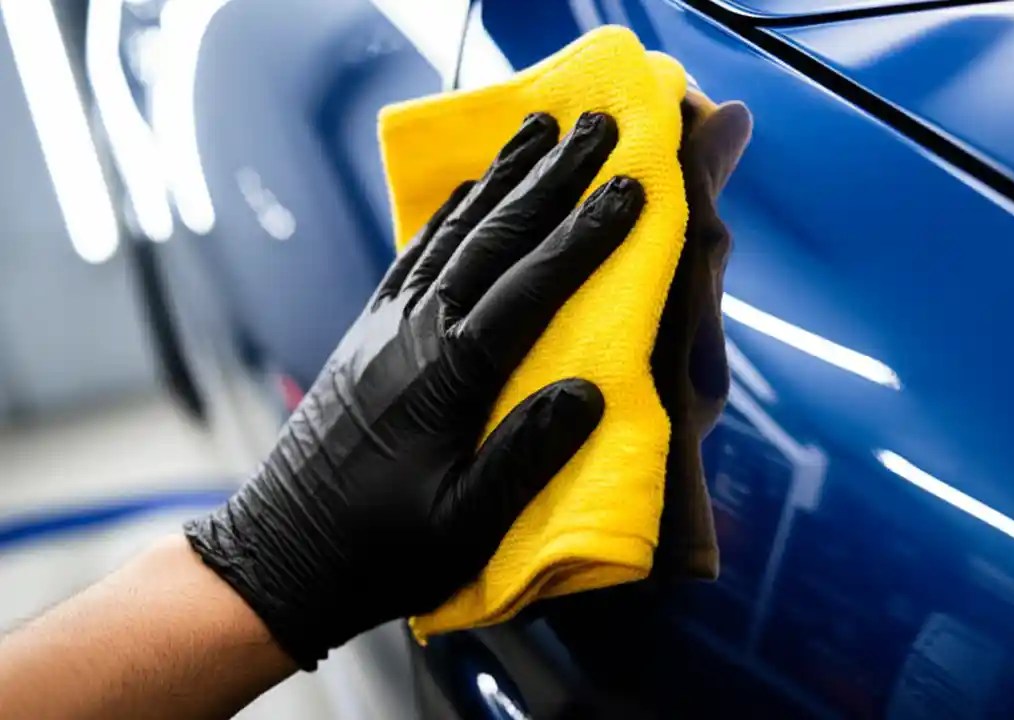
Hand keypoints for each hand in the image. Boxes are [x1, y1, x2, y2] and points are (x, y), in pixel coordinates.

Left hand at [185, 111, 643, 668]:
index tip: (632, 186)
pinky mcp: (369, 330)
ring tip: (542, 128)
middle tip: (601, 125)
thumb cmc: (383, 550)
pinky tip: (469, 187)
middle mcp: (416, 331)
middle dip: (554, 176)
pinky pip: (416, 252)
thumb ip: (525, 458)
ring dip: (504, 177)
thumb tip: (591, 392)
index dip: (585, 235)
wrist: (284, 551)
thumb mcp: (464, 527)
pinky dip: (449, 211)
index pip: (530, 288)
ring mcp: (387, 324)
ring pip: (455, 231)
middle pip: (497, 237)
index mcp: (449, 377)